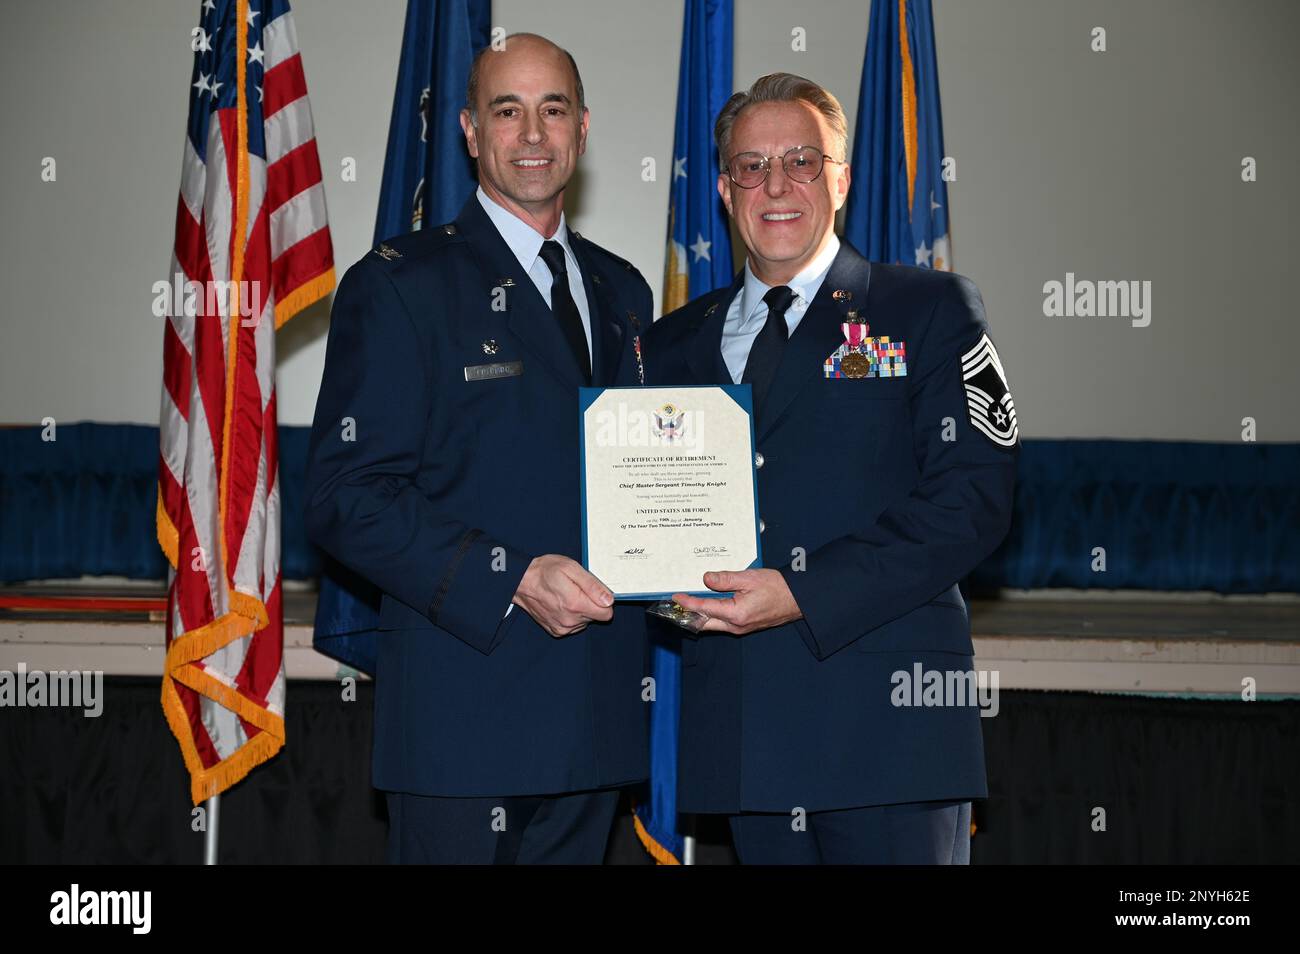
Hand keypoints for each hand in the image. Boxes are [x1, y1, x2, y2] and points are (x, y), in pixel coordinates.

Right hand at [512, 555, 613, 636]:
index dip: (604, 601)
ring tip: (567, 595)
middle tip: (576, 589)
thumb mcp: (571, 568)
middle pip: (596, 617)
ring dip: (581, 610)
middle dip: (591, 603)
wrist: (521, 582)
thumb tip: (609, 600)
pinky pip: (574, 626)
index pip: (607, 614)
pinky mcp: (556, 631)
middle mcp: (570, 620)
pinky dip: (571, 616)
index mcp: (576, 604)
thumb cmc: (545, 571)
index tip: (594, 592)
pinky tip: (561, 603)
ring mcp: (562, 627)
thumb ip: (593, 585)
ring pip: (585, 622)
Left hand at [671, 569, 801, 634]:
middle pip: (704, 622)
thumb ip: (726, 579)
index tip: (676, 597)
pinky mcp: (743, 626)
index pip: (704, 609)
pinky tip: (707, 603)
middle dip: (688, 614)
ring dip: (699, 614)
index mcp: (736, 614)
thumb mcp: (749, 578)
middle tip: (675, 603)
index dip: (687, 602)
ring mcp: (740, 628)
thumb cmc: (778, 588)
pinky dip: (711, 614)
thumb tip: (706, 578)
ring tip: (688, 601)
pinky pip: (722, 622)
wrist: (797, 599)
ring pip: (712, 624)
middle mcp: (736, 626)